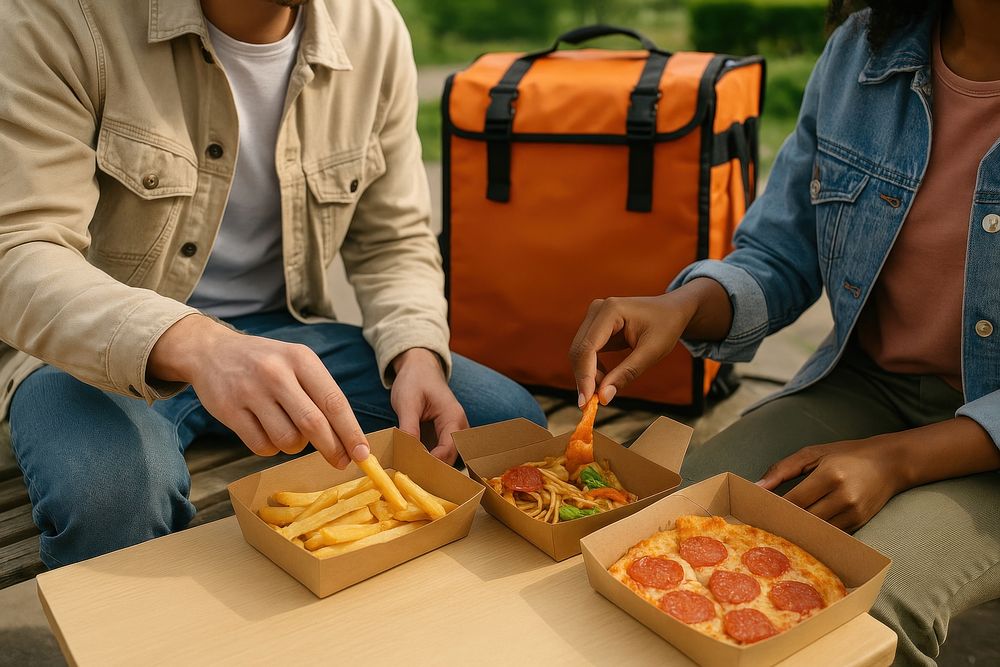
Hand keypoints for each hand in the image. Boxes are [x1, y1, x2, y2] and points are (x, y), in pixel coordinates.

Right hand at [149, 314, 368, 468]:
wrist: (212, 351)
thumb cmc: (266, 363)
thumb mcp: (297, 363)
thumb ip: (320, 394)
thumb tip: (347, 438)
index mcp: (301, 359)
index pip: (334, 402)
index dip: (351, 432)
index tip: (363, 454)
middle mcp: (277, 373)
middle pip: (314, 424)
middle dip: (332, 448)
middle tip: (341, 462)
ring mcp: (251, 392)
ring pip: (287, 440)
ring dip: (295, 446)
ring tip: (290, 431)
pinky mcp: (229, 410)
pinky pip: (261, 446)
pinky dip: (271, 448)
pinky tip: (268, 432)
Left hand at [390, 348, 466, 464]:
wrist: (420, 367)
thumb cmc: (415, 380)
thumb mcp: (407, 402)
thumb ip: (409, 426)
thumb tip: (409, 452)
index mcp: (453, 417)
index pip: (448, 449)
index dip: (433, 463)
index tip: (414, 472)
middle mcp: (459, 426)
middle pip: (450, 457)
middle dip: (433, 468)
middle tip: (411, 480)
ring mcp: (454, 431)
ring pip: (447, 456)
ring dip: (432, 465)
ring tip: (412, 474)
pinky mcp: (445, 433)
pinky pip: (441, 451)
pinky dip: (429, 458)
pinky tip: (414, 464)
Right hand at [568, 278, 731, 406]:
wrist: (672, 310)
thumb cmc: (666, 327)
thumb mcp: (652, 352)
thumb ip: (627, 373)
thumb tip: (603, 397)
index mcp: (610, 310)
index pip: (588, 347)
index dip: (584, 376)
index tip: (586, 402)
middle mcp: (597, 309)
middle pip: (579, 350)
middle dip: (584, 379)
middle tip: (592, 404)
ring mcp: (594, 317)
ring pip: (579, 353)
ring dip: (588, 376)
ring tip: (604, 390)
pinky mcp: (595, 327)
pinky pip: (586, 352)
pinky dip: (592, 370)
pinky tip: (606, 379)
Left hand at [757, 437, 907, 531]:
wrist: (890, 463)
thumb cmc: (846, 455)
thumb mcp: (813, 453)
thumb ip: (782, 469)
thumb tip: (757, 487)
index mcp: (830, 475)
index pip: (794, 500)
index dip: (774, 508)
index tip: (757, 510)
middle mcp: (844, 496)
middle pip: (804, 518)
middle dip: (783, 521)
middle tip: (763, 522)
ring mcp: (854, 512)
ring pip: (816, 530)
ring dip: (797, 530)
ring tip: (779, 527)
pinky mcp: (859, 523)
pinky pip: (830, 534)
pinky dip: (814, 533)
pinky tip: (801, 530)